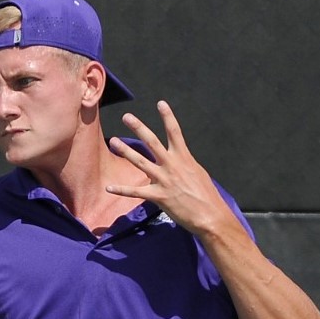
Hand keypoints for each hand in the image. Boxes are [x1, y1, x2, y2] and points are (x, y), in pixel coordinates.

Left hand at [104, 100, 239, 240]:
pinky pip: (136, 192)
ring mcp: (164, 180)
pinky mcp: (159, 197)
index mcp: (184, 158)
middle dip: (139, 128)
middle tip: (127, 117)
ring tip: (113, 141)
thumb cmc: (206, 195)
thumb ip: (184, 164)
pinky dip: (122, 190)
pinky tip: (109, 187)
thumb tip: (176, 161)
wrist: (210, 215)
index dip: (168, 117)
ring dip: (126, 151)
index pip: (175, 132)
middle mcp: (173, 165)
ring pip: (141, 162)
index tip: (160, 103)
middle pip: (153, 142)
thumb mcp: (197, 173)